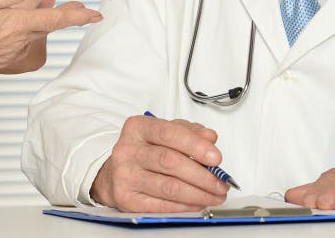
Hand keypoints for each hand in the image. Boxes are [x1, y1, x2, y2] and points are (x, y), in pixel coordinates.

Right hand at [0, 0, 100, 76]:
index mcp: (18, 24)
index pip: (57, 19)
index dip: (79, 16)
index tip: (96, 15)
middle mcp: (19, 41)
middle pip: (50, 27)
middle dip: (68, 16)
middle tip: (83, 9)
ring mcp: (11, 51)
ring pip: (36, 34)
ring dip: (46, 21)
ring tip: (52, 7)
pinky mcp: (1, 57)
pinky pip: (23, 41)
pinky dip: (30, 30)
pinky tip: (23, 23)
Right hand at [90, 115, 228, 211]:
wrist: (114, 174)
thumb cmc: (143, 151)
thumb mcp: (163, 133)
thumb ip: (187, 132)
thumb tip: (210, 138)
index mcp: (137, 128)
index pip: (169, 133)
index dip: (196, 145)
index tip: (216, 157)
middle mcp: (128, 150)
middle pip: (170, 162)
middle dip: (202, 174)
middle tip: (221, 181)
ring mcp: (125, 175)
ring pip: (169, 187)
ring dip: (199, 193)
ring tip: (215, 194)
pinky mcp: (126, 198)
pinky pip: (162, 205)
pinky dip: (185, 206)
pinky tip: (197, 202)